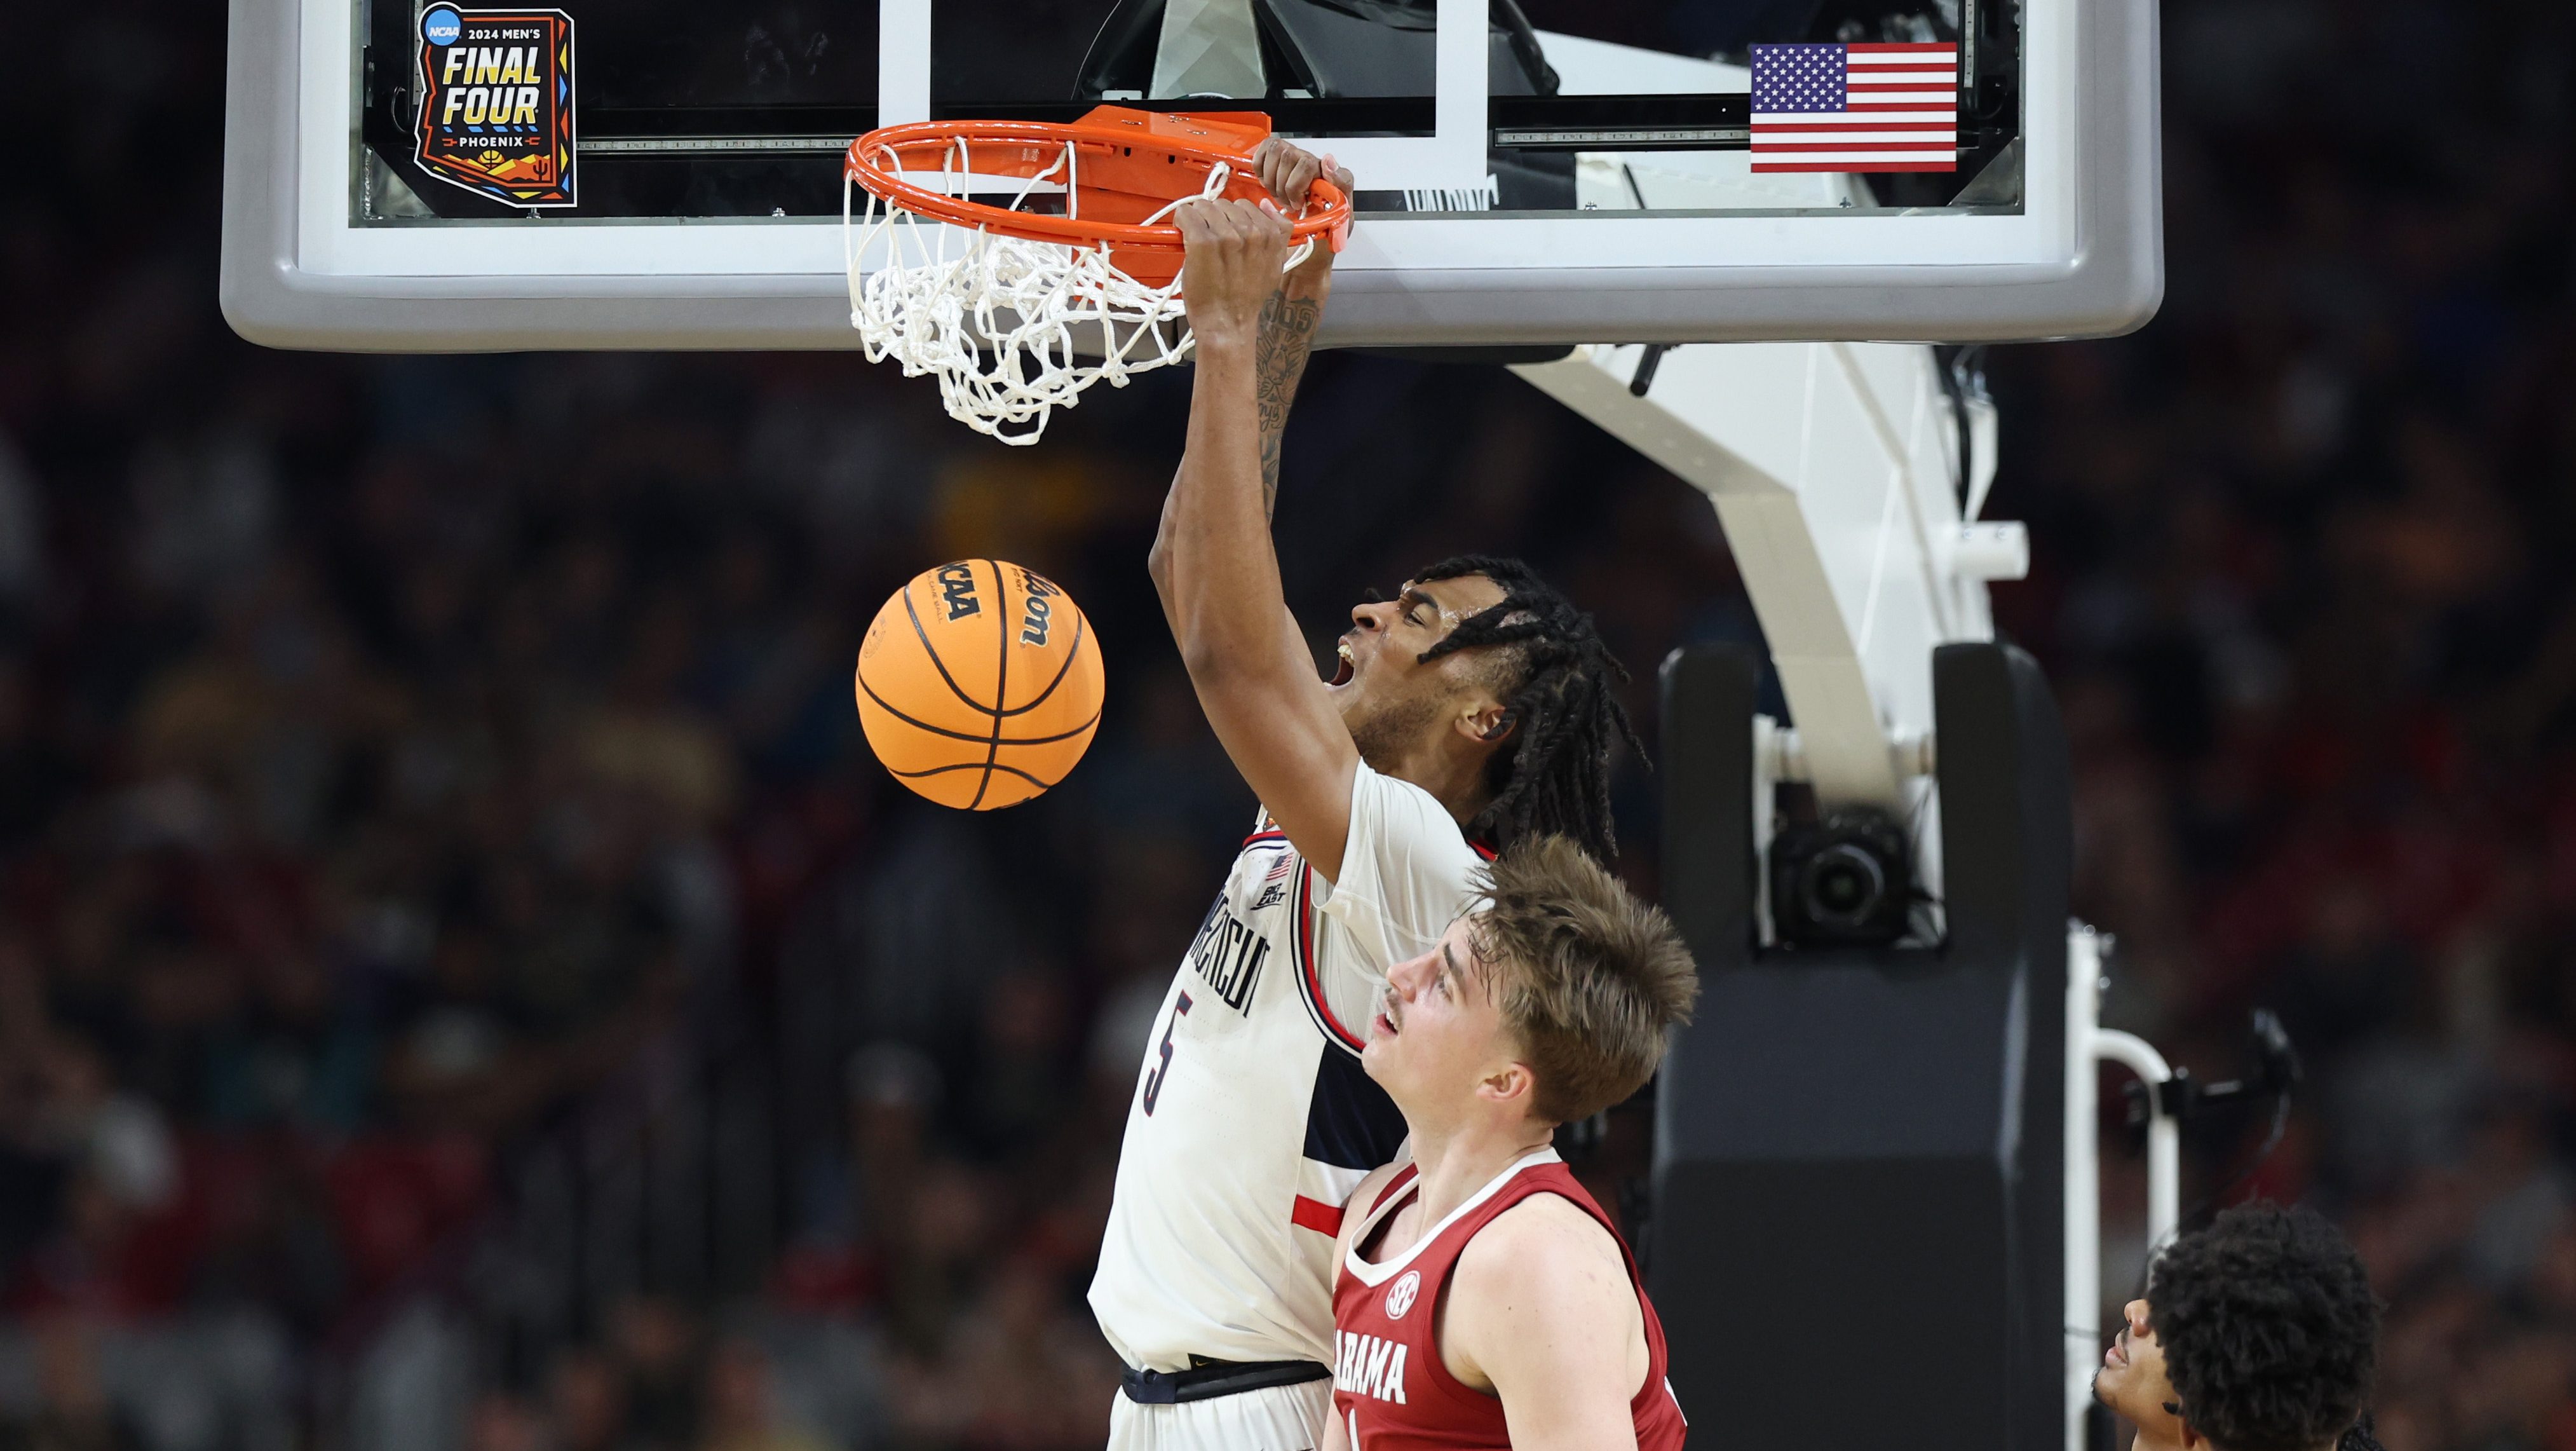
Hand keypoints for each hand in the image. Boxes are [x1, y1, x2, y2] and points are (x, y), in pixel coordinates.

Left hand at [1174, 197, 1291, 348]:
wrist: (1227, 324)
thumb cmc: (1246, 298)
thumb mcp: (1275, 266)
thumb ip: (1278, 234)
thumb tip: (1268, 204)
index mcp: (1270, 235)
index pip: (1247, 206)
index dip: (1233, 218)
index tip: (1227, 232)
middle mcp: (1251, 232)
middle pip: (1225, 204)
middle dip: (1215, 218)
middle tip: (1211, 241)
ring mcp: (1226, 236)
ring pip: (1205, 206)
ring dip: (1198, 220)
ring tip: (1198, 242)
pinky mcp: (1202, 241)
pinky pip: (1187, 214)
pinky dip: (1181, 221)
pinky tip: (1183, 236)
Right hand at [1252, 139, 1353, 291]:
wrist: (1303, 255)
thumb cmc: (1321, 242)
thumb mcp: (1340, 224)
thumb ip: (1342, 189)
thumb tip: (1329, 162)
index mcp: (1329, 177)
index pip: (1314, 162)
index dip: (1300, 182)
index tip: (1300, 202)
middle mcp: (1311, 165)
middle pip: (1290, 155)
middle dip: (1284, 187)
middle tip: (1290, 207)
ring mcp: (1293, 161)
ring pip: (1276, 151)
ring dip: (1273, 181)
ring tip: (1280, 199)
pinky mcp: (1274, 162)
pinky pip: (1263, 153)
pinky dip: (1261, 172)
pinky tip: (1269, 187)